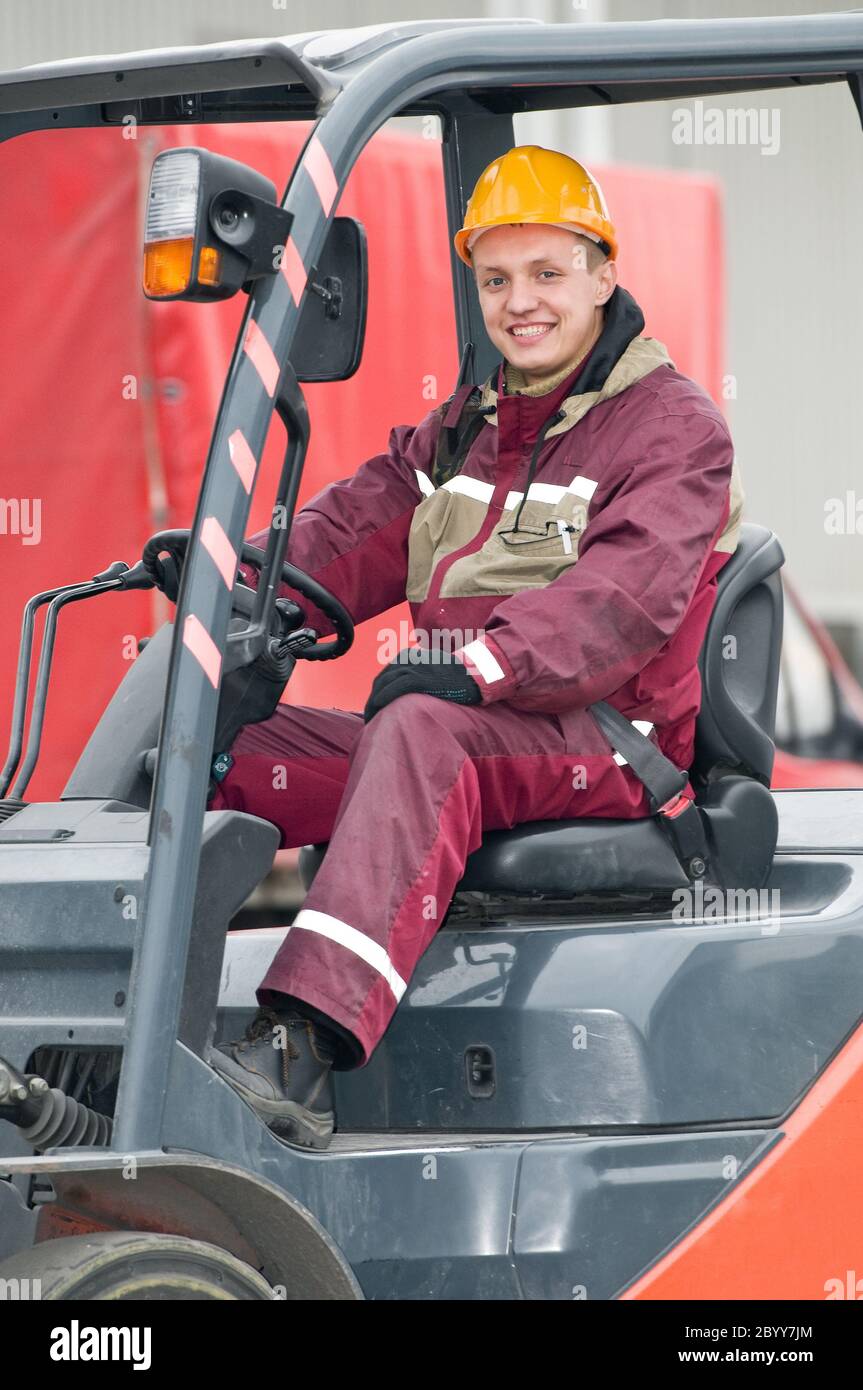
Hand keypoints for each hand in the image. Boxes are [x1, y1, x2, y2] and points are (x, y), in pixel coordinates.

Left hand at [363, 648, 480, 721]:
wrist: (474, 674)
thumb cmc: (454, 676)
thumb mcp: (429, 668)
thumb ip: (415, 675)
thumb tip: (402, 693)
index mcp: (407, 656)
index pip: (384, 677)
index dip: (376, 695)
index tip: (374, 710)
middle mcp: (406, 659)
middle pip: (380, 682)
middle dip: (372, 701)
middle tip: (370, 720)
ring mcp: (413, 667)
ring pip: (383, 686)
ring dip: (374, 704)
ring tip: (372, 722)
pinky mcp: (419, 677)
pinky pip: (394, 689)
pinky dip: (383, 700)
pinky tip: (378, 712)